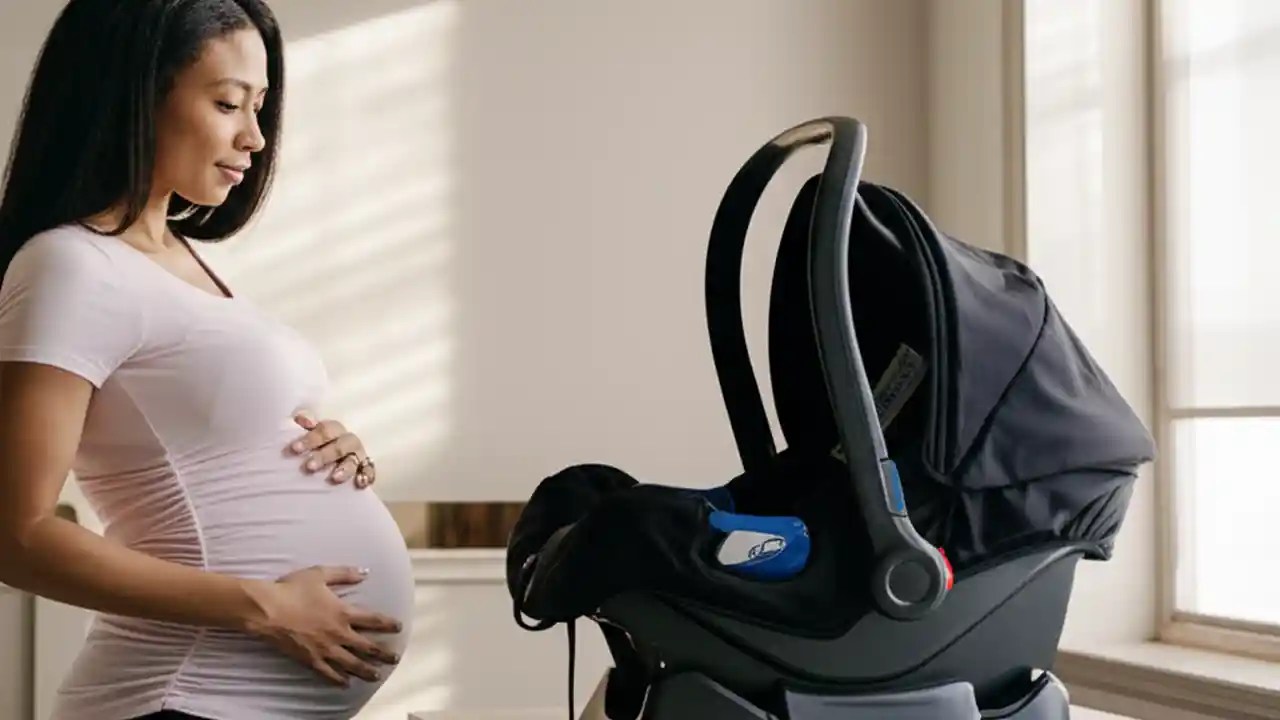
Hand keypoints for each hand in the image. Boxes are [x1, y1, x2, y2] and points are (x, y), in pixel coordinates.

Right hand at [243, 565, 402, 686]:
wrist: (267, 610)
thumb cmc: (292, 589)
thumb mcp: (320, 574)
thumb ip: (345, 573)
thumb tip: (366, 571)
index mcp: (343, 612)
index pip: (373, 620)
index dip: (388, 624)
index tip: (399, 627)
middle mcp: (338, 633)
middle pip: (367, 647)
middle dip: (383, 653)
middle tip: (395, 658)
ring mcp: (325, 648)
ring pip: (351, 664)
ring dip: (366, 670)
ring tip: (377, 676)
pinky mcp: (310, 659)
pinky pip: (328, 673)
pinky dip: (339, 679)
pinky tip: (346, 683)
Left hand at [289, 411, 376, 488]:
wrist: (336, 461)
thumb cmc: (320, 446)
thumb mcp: (312, 434)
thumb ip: (307, 425)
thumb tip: (299, 418)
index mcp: (335, 431)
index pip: (325, 431)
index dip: (310, 438)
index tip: (294, 449)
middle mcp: (348, 442)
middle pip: (339, 446)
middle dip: (324, 456)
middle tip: (309, 467)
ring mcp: (358, 456)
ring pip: (353, 460)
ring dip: (345, 468)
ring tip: (335, 478)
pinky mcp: (365, 470)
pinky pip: (368, 472)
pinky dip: (366, 476)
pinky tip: (360, 483)